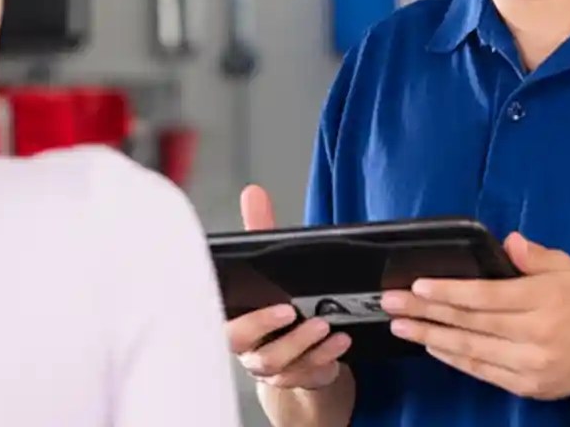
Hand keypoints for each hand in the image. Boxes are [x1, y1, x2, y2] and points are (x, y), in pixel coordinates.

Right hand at [226, 184, 351, 389]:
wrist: (294, 347)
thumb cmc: (277, 304)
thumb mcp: (268, 266)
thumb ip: (260, 232)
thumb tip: (253, 193)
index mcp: (236, 322)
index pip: (228, 326)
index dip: (250, 320)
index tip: (276, 304)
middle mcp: (250, 351)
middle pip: (251, 350)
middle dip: (271, 332)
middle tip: (293, 312)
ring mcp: (274, 369)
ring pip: (281, 364)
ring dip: (304, 344)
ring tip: (326, 324)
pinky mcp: (299, 377)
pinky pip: (308, 372)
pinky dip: (325, 356)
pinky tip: (341, 340)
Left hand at [380, 232, 569, 400]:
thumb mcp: (568, 269)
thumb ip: (535, 256)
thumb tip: (508, 241)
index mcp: (543, 299)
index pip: (485, 296)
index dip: (448, 292)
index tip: (417, 287)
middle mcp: (535, 333)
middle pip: (470, 322)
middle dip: (426, 313)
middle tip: (392, 304)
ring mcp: (530, 364)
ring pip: (471, 349)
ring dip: (431, 338)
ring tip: (401, 327)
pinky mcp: (526, 386)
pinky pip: (482, 371)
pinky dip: (454, 359)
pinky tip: (432, 347)